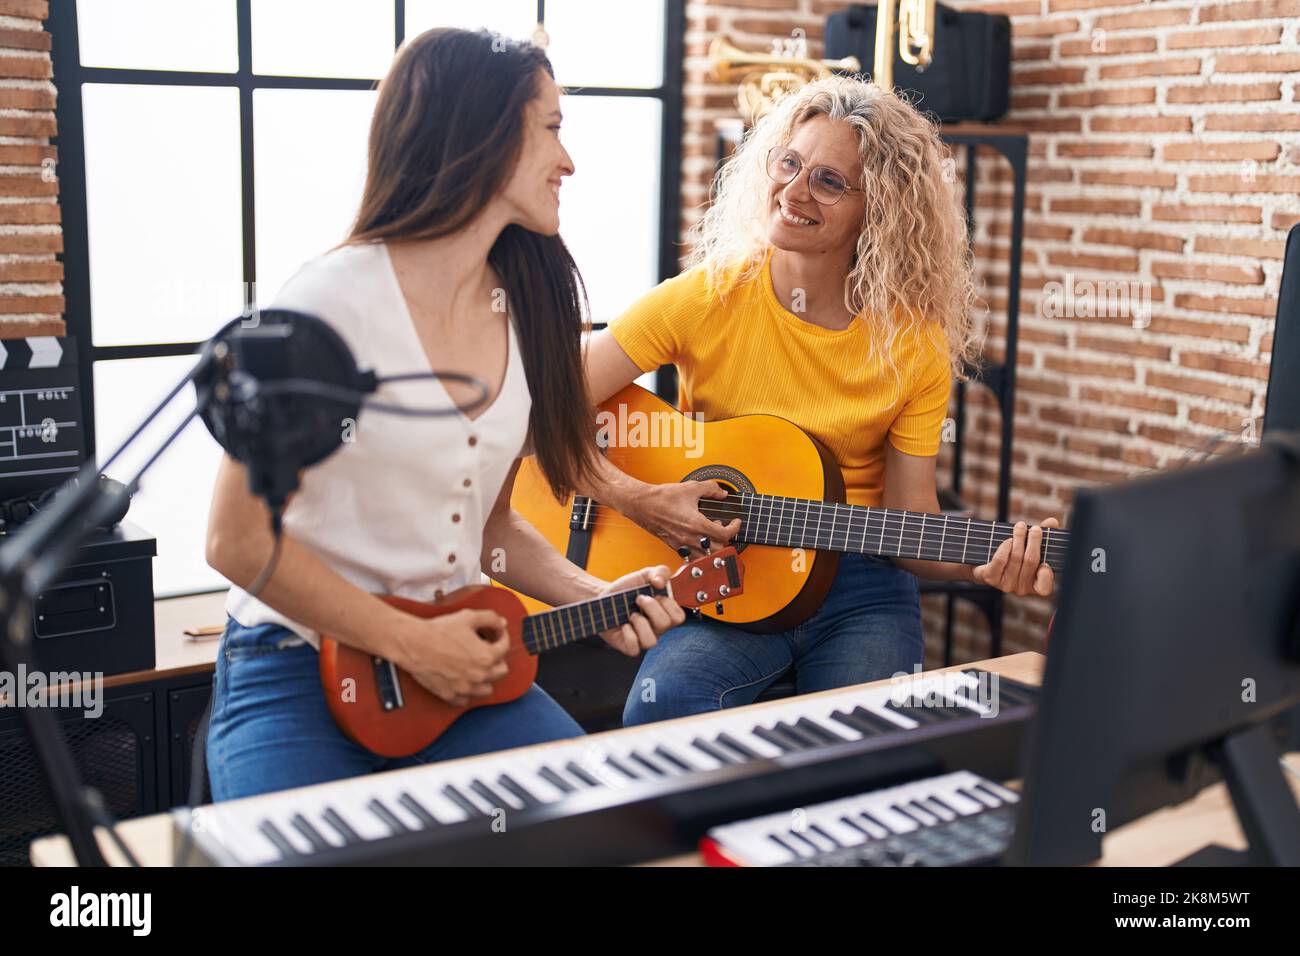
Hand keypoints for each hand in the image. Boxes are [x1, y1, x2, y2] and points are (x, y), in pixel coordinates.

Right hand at [394, 608, 510, 706]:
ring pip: (487, 689)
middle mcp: (479, 675)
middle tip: (487, 650)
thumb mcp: (469, 617)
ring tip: (477, 668)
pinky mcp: (450, 695)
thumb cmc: (439, 631)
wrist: (414, 644)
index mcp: (487, 656)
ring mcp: (465, 688)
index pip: (505, 648)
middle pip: (501, 671)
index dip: (502, 637)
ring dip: (485, 679)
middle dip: (497, 659)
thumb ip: (491, 618)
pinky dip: (466, 692)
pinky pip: (466, 700)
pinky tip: (462, 680)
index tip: (496, 635)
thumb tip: (502, 623)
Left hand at [597, 564, 686, 655]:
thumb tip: (661, 582)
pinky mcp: (628, 646)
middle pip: (665, 624)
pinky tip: (624, 625)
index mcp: (664, 613)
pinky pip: (634, 648)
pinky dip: (628, 634)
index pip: (679, 617)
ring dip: (640, 623)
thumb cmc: (628, 588)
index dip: (667, 603)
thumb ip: (661, 572)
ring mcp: (643, 638)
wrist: (605, 595)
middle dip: (650, 606)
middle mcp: (656, 628)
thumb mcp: (646, 574)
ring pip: (651, 642)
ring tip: (631, 615)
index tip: (655, 593)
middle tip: (638, 599)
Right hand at [623, 480, 740, 555]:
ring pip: (705, 557)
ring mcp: (682, 545)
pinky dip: (700, 552)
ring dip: (713, 548)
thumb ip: (710, 488)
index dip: (735, 528)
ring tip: (710, 534)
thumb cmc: (662, 498)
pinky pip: (692, 557)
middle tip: (722, 526)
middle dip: (725, 538)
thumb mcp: (690, 487)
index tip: (735, 522)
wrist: (641, 504)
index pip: (725, 534)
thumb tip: (722, 492)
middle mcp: (690, 538)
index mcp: (697, 524)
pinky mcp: (675, 547)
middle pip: (718, 549)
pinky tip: (698, 539)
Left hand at [973, 518, 1059, 596]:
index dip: (1046, 576)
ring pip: (1016, 557)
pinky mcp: (990, 578)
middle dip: (1034, 541)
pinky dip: (1005, 547)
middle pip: (1031, 561)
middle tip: (1035, 528)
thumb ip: (1044, 537)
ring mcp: (1005, 584)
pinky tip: (1008, 540)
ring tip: (1020, 526)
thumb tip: (1053, 522)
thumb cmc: (1014, 557)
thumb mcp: (1030, 548)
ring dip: (1019, 538)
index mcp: (1034, 586)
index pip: (1044, 588)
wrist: (984, 565)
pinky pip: (1000, 559)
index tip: (1046, 562)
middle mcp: (1021, 589)